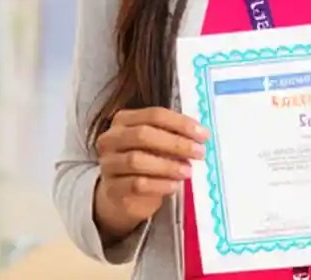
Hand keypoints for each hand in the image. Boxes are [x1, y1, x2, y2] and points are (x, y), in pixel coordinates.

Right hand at [93, 107, 208, 242]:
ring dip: (167, 165)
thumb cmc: (143, 163)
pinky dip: (159, 185)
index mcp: (123, 120)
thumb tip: (200, 136)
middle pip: (143, 135)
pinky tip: (174, 186)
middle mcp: (111, 139)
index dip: (180, 123)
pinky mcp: (111, 189)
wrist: (121, 196)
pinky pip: (136, 184)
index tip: (203, 134)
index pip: (154, 115)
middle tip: (199, 152)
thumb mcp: (156, 145)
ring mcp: (108, 164)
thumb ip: (172, 137)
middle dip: (175, 143)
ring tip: (188, 171)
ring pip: (136, 160)